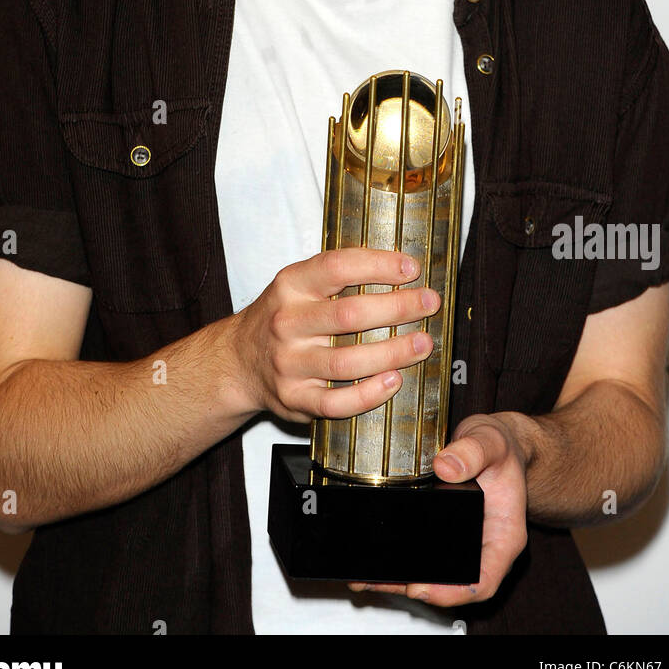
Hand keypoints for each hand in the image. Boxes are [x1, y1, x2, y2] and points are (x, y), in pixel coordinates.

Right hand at [230, 248, 441, 422]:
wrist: (238, 361)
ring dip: (393, 352)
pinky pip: (336, 403)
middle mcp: (287, 323)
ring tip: (423, 343)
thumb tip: (400, 267)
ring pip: (347, 362)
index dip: (378, 266)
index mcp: (290, 285)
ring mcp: (288, 364)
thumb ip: (338, 274)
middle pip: (349, 315)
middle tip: (429, 303)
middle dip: (398, 308)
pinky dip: (369, 394)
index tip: (411, 269)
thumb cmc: (284, 316)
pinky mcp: (294, 399)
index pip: (337, 267)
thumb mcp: (298, 283)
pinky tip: (394, 381)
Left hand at [348, 412, 530, 608]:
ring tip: (367, 578)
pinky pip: (425, 552)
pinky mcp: (444, 531)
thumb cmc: (500, 448)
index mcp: (504, 536)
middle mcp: (483, 546)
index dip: (452, 593)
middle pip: (452, 584)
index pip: (483, 581)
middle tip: (384, 581)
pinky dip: (400, 557)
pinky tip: (376, 556)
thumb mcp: (492, 442)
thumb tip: (446, 468)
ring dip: (401, 579)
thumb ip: (473, 452)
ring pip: (434, 573)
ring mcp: (463, 542)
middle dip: (417, 589)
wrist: (494, 442)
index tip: (422, 588)